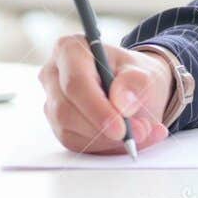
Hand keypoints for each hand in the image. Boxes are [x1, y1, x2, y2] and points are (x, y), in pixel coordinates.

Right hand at [39, 36, 174, 153]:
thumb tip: (122, 103)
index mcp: (70, 50)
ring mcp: (52, 102)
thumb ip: (136, 84)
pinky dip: (106, 147)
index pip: (76, 83)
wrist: (134, 89)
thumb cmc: (134, 76)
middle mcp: (53, 75)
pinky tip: (128, 140)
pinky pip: (76, 144)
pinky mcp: (58, 126)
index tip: (121, 128)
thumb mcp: (145, 73)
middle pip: (66, 111)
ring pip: (69, 132)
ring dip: (108, 140)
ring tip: (141, 132)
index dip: (97, 109)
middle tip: (139, 133)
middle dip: (104, 129)